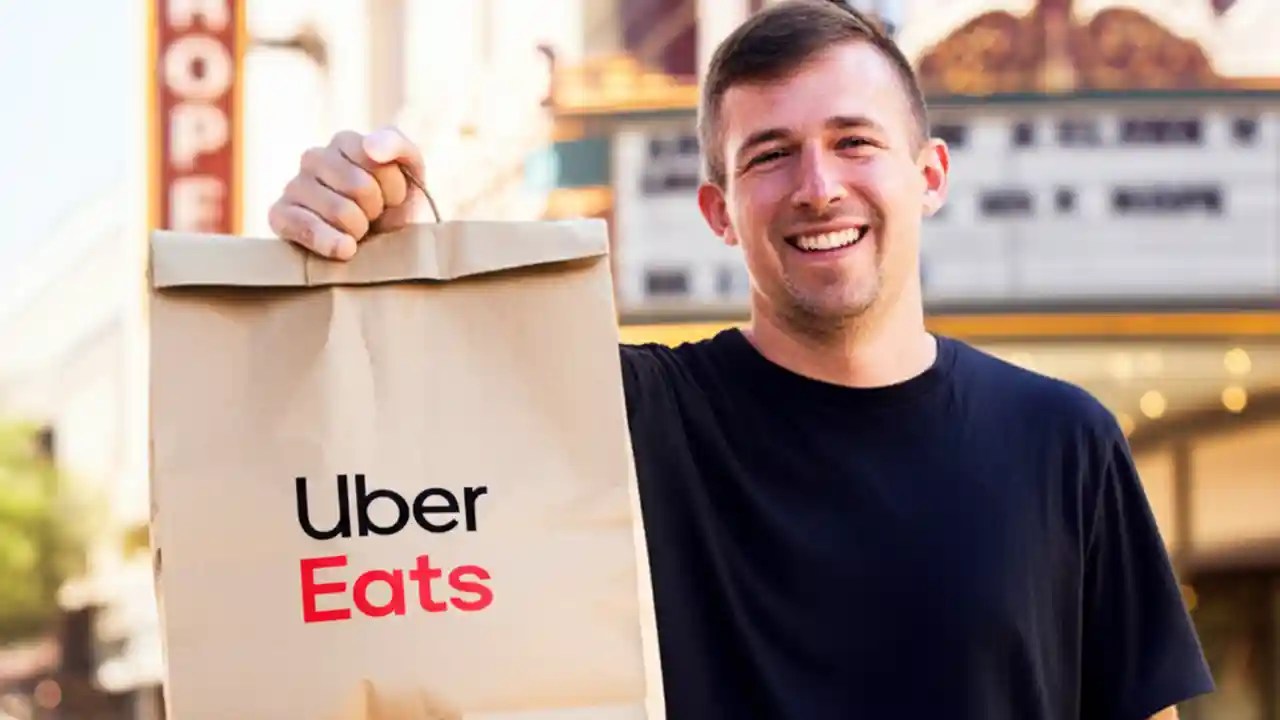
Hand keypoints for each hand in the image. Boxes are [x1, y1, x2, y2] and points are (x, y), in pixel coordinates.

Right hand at [267, 126, 426, 259]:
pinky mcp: (280, 216)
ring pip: (339, 210)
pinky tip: (344, 249)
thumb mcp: (409, 170)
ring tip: (358, 230)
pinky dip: (331, 243)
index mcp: (344, 142)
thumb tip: (370, 146)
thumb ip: (396, 145)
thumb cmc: (394, 205)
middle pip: (359, 186)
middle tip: (373, 217)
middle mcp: (314, 158)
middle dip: (377, 210)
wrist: (381, 246)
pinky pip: (306, 227)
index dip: (394, 187)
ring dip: (360, 229)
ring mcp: (294, 186)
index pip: (376, 159)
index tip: (392, 197)